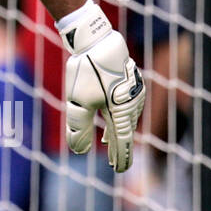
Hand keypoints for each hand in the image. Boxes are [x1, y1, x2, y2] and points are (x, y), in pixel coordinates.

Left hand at [62, 0, 145, 172]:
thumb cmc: (87, 71)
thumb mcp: (77, 102)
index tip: (119, 170)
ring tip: (109, 143)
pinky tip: (111, 118)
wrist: (98, 40)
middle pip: (125, 131)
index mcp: (121, 112)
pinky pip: (126, 106)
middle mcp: (132, 104)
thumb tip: (77, 150)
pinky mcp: (130, 83)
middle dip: (119, 147)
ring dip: (118, 131)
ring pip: (126, 118)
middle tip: (114, 164)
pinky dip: (119, 117)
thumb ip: (77, 127)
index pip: (122, 142)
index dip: (121, 157)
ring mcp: (133, 93)